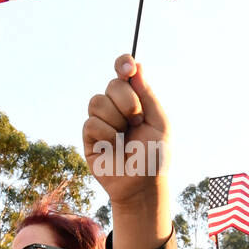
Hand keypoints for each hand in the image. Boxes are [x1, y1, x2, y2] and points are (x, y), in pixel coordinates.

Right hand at [83, 55, 169, 207]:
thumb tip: (136, 66)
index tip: (127, 68)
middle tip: (138, 121)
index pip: (123, 72)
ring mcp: (101, 120)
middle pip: (112, 84)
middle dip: (128, 102)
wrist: (141, 185)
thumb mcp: (159, 122)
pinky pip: (92, 122)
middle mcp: (116, 106)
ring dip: (116, 120)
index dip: (123, 64)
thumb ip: (147, 94)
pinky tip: (114, 147)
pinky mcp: (89, 136)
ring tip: (125, 137)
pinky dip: (107, 135)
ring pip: (98, 101)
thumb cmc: (154, 156)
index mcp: (135, 99)